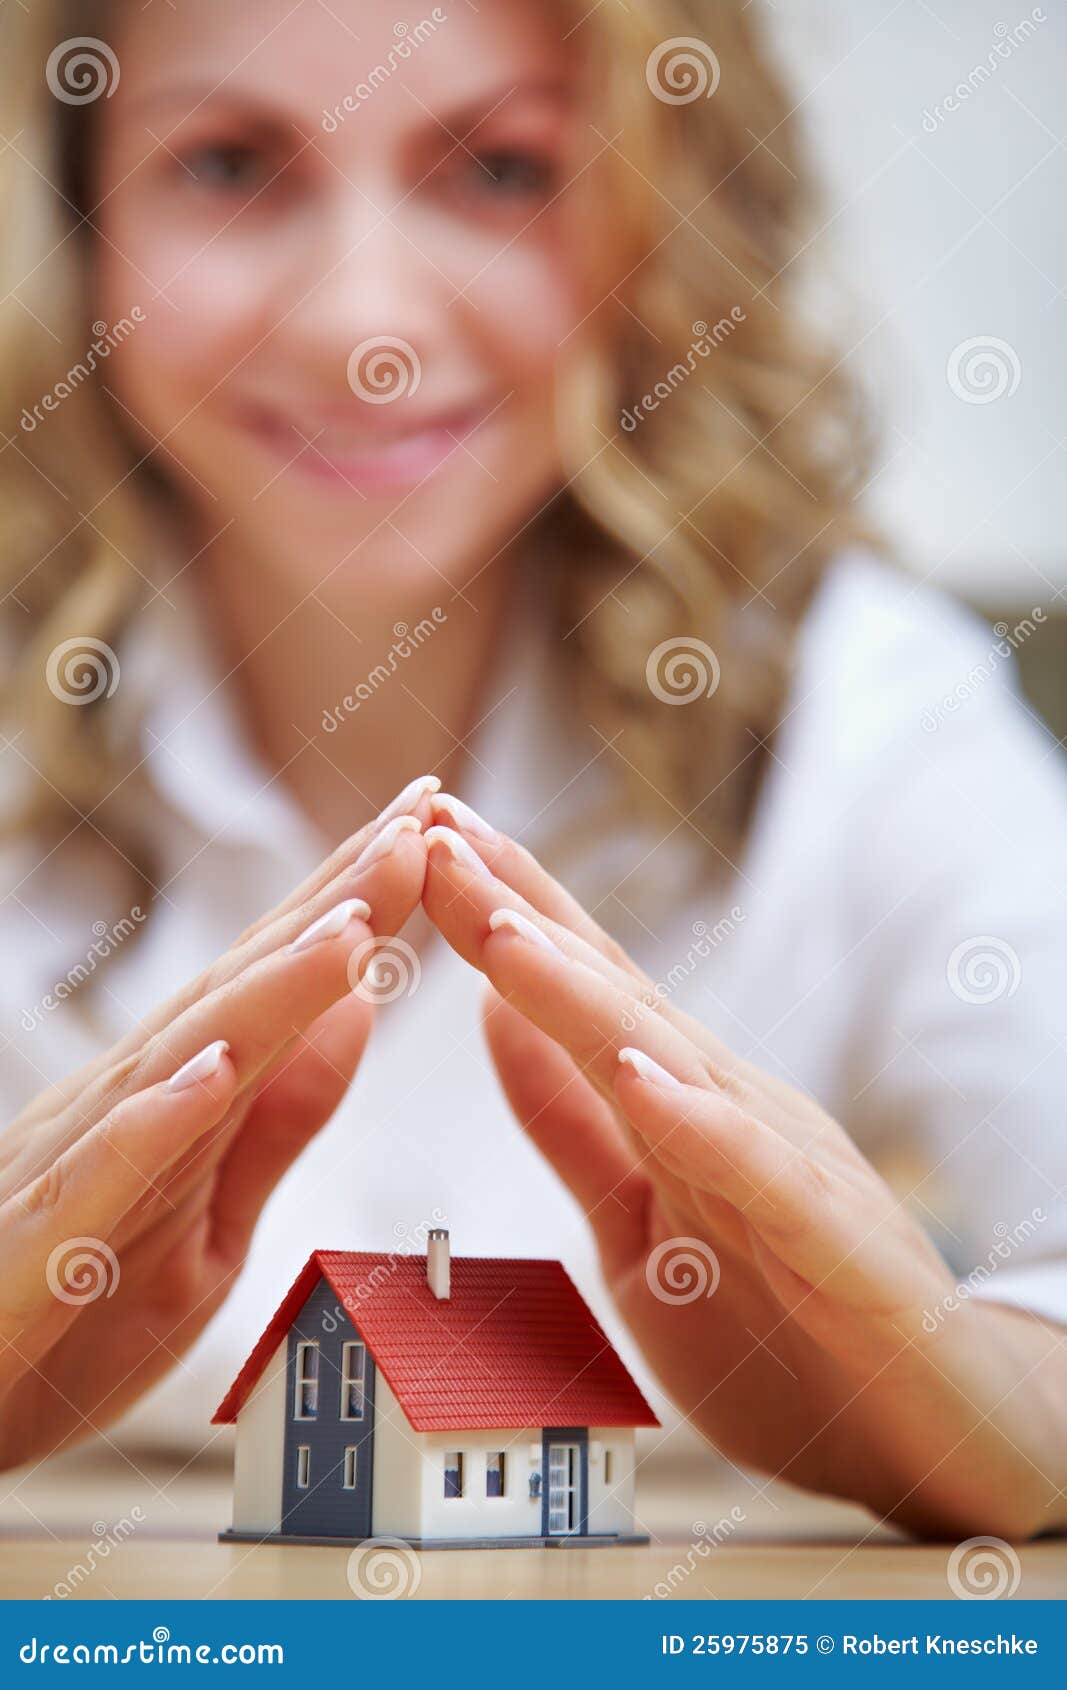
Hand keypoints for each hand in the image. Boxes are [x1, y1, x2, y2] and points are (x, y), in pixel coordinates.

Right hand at [0, 777, 435, 1471]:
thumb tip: (357, 1009)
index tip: (432, 826)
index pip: (278, 980)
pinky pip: (103, 1177)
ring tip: (351, 930)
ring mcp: (81, 1167)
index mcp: (179, 1097)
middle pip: (245, 992)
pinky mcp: (42, 1245)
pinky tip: (213, 1074)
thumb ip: (282, 1116)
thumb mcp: (213, 1220)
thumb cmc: (77, 1316)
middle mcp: (129, 1105)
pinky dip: (158, 1122)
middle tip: (418, 825)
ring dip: (269, 993)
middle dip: (336, 908)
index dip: (356, 901)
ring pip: (184, 1063)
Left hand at [421, 797, 1062, 1538]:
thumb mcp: (637, 1220)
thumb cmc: (780, 1321)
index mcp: (679, 1102)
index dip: (501, 910)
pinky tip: (642, 1078)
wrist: (928, 1423)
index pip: (579, 987)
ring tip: (502, 932)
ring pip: (673, 1065)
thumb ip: (569, 1124)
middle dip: (517, 914)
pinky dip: (699, 1125)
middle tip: (437, 832)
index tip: (425, 837)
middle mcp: (731, 1108)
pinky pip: (758, 1178)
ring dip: (582, 996)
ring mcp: (785, 1166)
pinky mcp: (834, 1243)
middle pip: (611, 997)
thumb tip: (491, 1013)